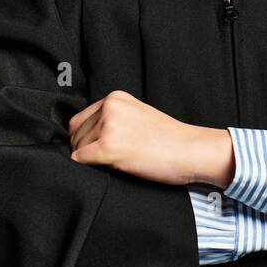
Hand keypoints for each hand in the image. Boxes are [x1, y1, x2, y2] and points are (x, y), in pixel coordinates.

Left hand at [68, 90, 234, 187]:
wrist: (190, 150)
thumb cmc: (169, 139)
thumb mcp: (137, 116)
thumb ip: (113, 119)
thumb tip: (85, 137)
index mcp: (115, 98)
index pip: (80, 119)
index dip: (85, 138)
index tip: (97, 148)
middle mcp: (109, 107)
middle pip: (76, 134)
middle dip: (85, 149)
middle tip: (108, 159)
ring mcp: (108, 127)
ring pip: (77, 148)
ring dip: (90, 160)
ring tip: (116, 162)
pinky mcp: (108, 148)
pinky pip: (81, 160)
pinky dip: (88, 168)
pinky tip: (108, 168)